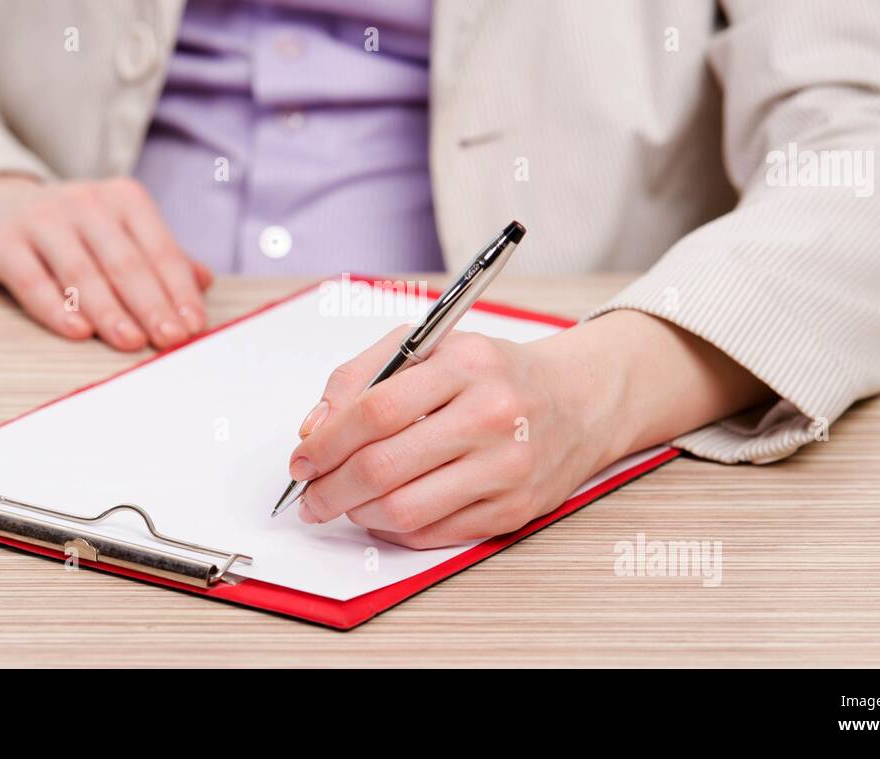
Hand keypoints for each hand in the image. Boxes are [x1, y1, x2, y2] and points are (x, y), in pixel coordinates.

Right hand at [0, 175, 212, 350]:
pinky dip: (56, 307)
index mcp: (123, 199)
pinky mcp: (1, 242)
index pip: (160, 250)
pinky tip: (77, 332)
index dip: (179, 291)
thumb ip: (157, 256)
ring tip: (131, 342)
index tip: (194, 327)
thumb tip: (205, 281)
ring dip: (110, 310)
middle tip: (171, 340)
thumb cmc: (71, 230)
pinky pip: (32, 280)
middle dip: (152, 304)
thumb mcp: (117, 232)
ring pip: (82, 272)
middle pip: (125, 263)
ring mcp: (41, 220)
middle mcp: (85, 203)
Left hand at [287, 311, 771, 548]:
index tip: (302, 458)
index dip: (326, 441)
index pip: (375, 409)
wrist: (577, 401)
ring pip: (405, 509)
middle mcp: (491, 415)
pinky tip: (383, 514)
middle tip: (310, 495)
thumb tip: (313, 428)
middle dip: (331, 488)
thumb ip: (363, 375)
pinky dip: (395, 529)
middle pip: (384, 466)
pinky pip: (434, 533)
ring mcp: (507, 467)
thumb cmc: (493, 374)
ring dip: (358, 513)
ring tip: (345, 504)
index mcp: (466, 365)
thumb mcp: (431, 347)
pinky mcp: (515, 509)